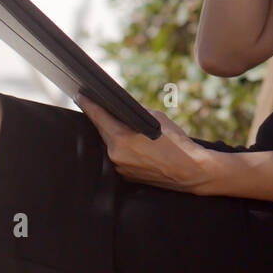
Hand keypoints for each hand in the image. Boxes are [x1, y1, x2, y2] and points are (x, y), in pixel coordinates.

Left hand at [74, 92, 213, 194]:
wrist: (191, 170)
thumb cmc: (177, 143)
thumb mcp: (156, 119)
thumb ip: (135, 112)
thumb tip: (122, 109)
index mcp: (121, 138)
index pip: (98, 117)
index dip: (89, 105)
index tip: (80, 96)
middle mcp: (116, 155)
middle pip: (103, 131)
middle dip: (102, 119)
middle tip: (99, 106)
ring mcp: (120, 168)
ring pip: (110, 145)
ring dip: (113, 135)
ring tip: (121, 125)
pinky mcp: (126, 176)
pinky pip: (119, 157)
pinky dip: (122, 148)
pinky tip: (131, 143)